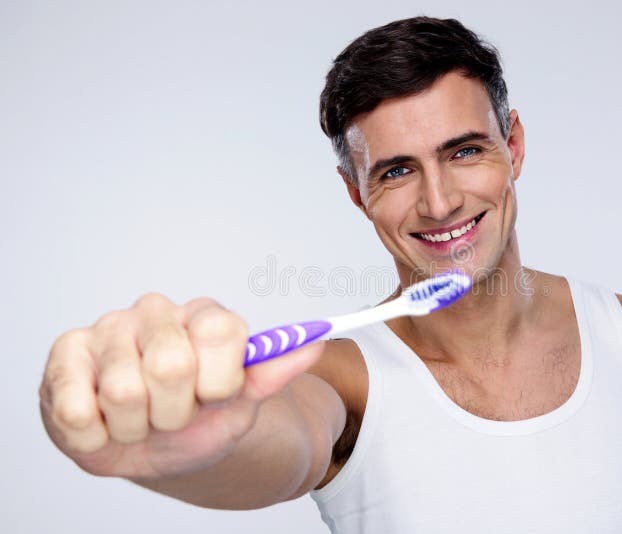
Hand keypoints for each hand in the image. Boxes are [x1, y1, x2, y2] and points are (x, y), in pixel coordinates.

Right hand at [39, 293, 324, 479]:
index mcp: (205, 316)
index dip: (219, 384)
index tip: (215, 398)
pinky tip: (105, 422)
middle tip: (173, 413)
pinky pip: (77, 407)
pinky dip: (97, 434)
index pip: (221, 335)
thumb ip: (274, 372)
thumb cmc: (198, 419)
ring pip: (124, 392)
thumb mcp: (241, 404)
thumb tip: (315, 343)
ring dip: (137, 426)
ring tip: (140, 418)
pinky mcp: (65, 354)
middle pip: (171, 366)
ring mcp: (108, 328)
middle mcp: (157, 311)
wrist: (151, 447)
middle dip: (176, 412)